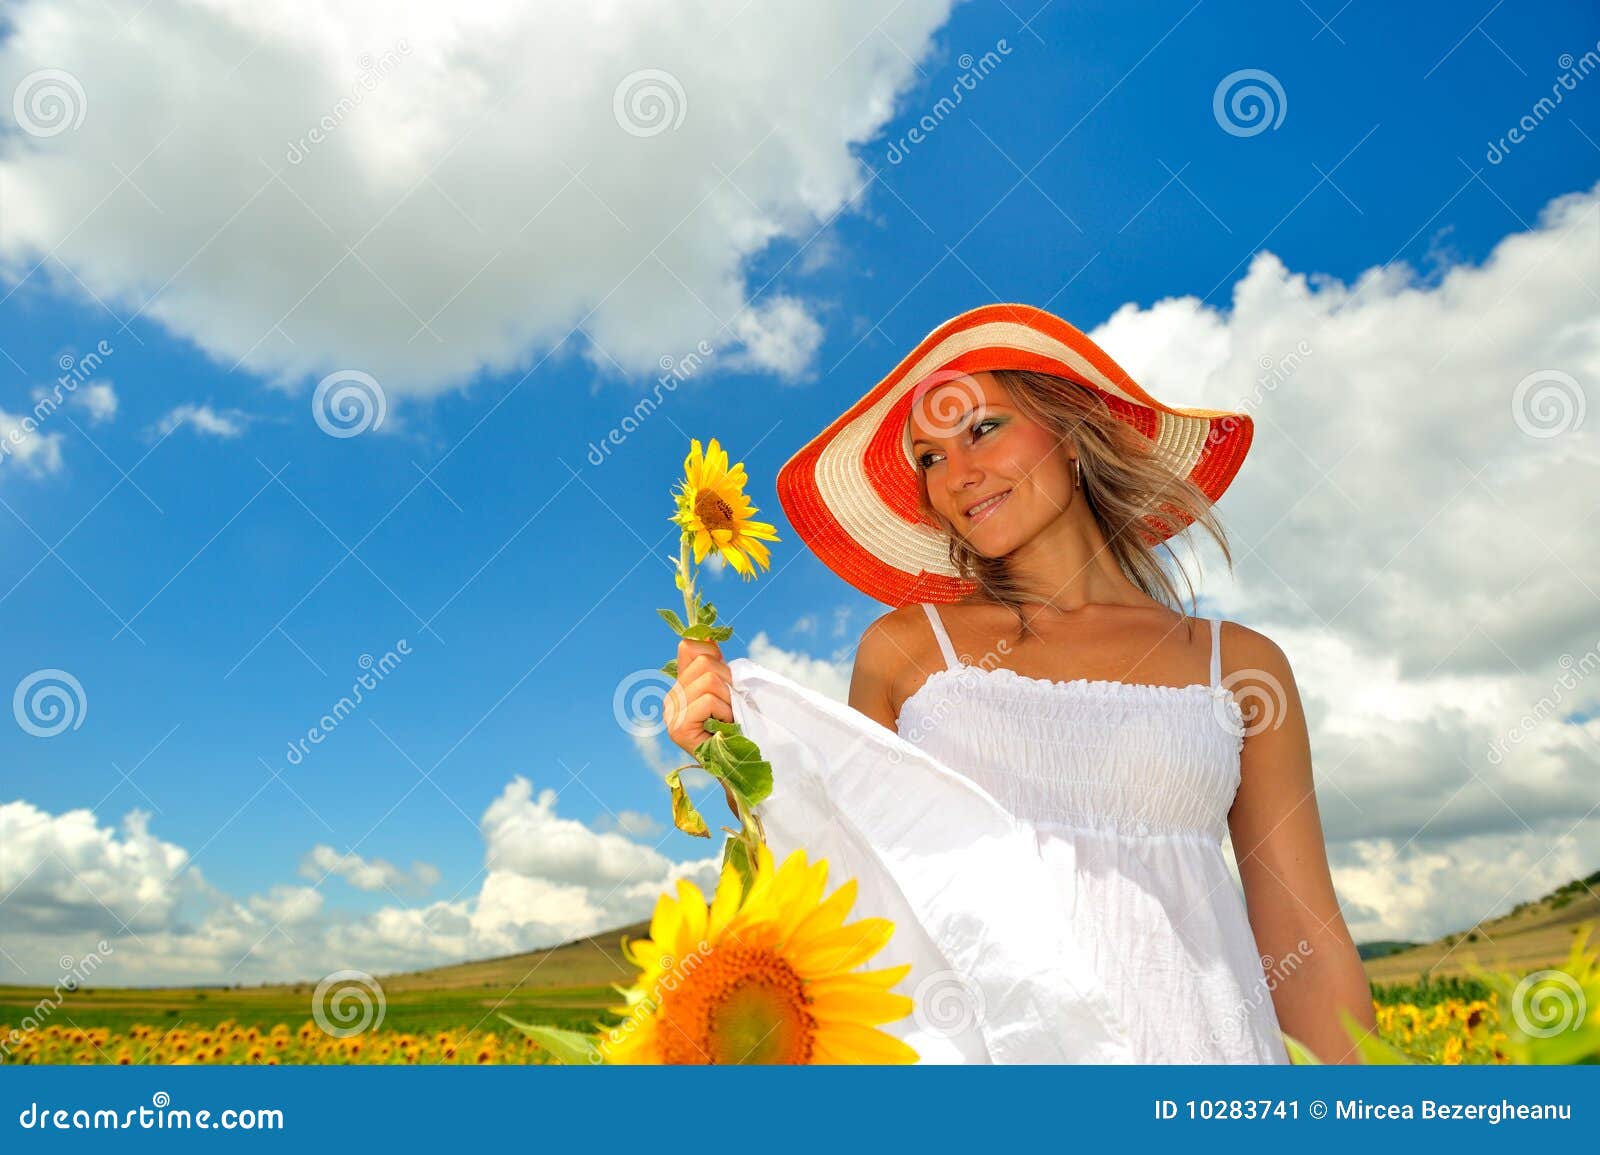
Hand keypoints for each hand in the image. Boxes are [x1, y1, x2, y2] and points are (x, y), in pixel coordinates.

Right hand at [664, 638, 740, 816]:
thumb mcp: (729, 689)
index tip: (727, 678)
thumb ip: (715, 664)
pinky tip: (724, 728)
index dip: (714, 654)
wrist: (743, 766)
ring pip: (709, 680)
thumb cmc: (740, 727)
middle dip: (728, 681)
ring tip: (728, 718)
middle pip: (704, 661)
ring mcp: (671, 714)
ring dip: (729, 699)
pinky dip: (725, 712)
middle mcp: (671, 698)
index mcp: (681, 685)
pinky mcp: (678, 728)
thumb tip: (701, 637)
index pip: (691, 646)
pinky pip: (708, 700)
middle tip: (731, 706)